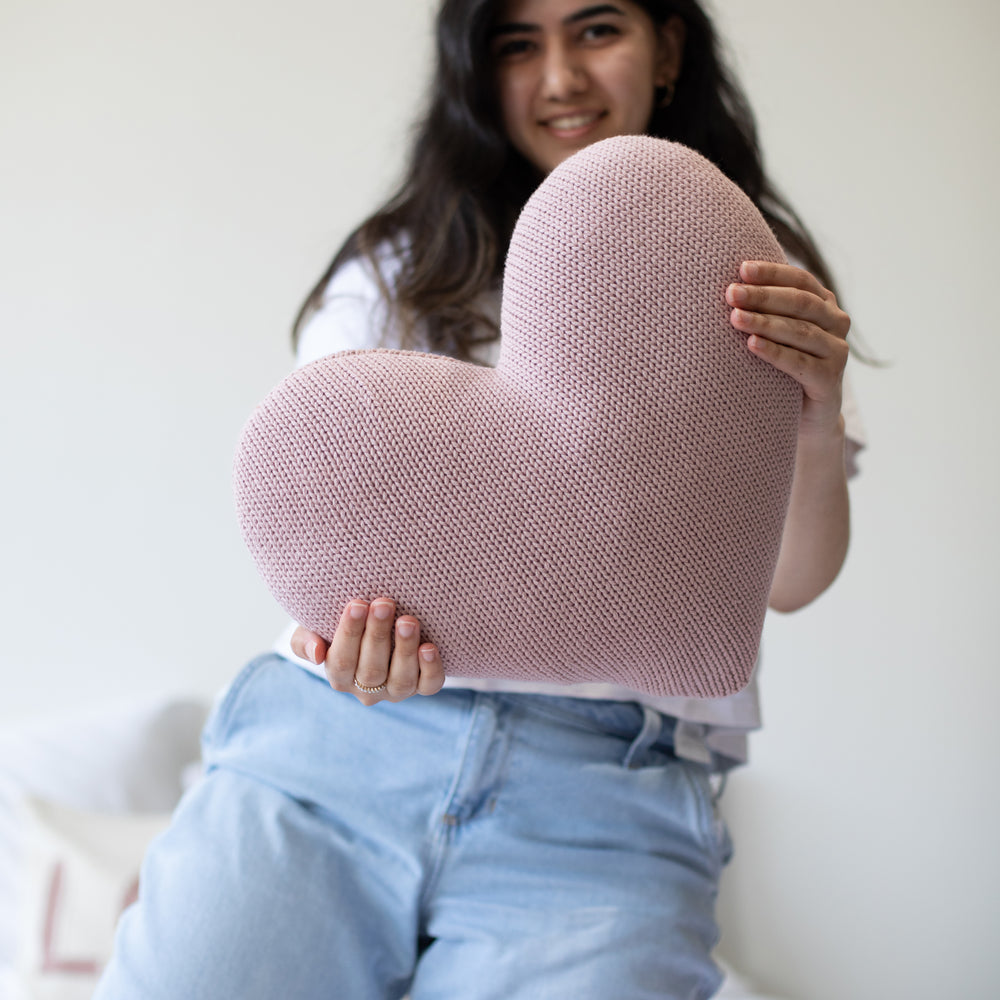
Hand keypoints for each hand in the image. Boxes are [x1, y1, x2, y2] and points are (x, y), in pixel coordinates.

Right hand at [290, 599, 444, 705]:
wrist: (376, 624)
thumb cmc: (343, 625)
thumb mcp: (313, 630)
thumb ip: (304, 641)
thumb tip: (316, 654)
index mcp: (340, 676)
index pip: (341, 661)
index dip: (349, 634)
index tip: (357, 604)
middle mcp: (367, 689)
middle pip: (371, 670)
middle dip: (377, 635)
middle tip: (384, 604)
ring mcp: (396, 690)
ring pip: (401, 680)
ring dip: (405, 650)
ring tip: (408, 621)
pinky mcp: (423, 686)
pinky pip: (429, 685)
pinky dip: (431, 668)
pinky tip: (429, 647)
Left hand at [727, 261, 850, 436]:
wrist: (807, 416)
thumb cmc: (784, 366)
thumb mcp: (778, 332)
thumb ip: (767, 308)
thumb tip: (730, 282)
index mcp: (824, 304)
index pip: (800, 280)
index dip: (772, 273)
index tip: (742, 269)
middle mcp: (836, 323)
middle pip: (800, 303)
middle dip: (762, 296)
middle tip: (731, 293)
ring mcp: (837, 352)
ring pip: (799, 331)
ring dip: (765, 322)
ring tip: (735, 317)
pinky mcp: (830, 380)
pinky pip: (800, 362)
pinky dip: (775, 352)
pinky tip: (752, 344)